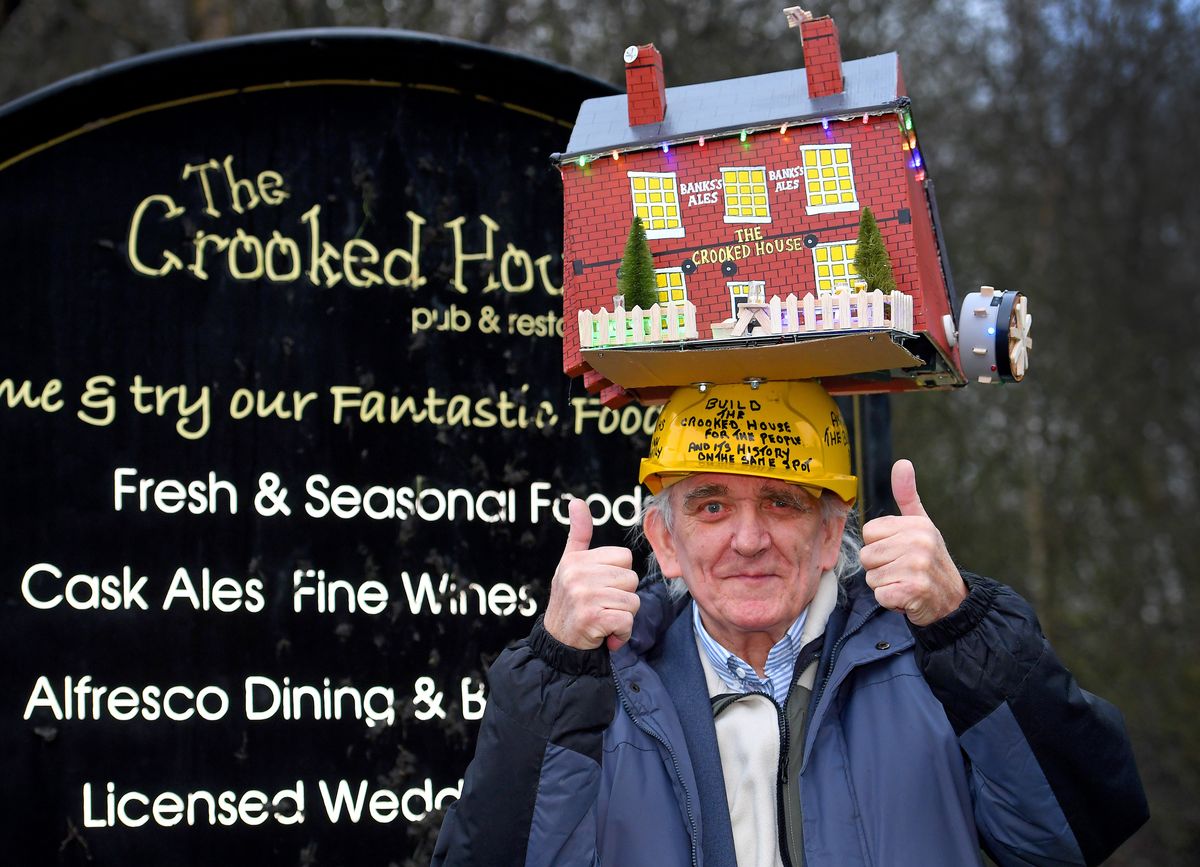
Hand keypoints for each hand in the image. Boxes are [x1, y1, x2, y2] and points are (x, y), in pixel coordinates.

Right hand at [543, 497, 640, 650]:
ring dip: (623, 617)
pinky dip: (621, 633)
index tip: (601, 588)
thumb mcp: (569, 564)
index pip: (624, 558)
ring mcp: (584, 596)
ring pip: (632, 601)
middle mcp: (577, 575)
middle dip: (623, 597)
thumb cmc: (569, 602)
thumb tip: (576, 502)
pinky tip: (605, 635)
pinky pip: (627, 620)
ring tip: (603, 620)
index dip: (619, 576)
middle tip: (602, 607)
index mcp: (576, 560)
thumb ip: (578, 534)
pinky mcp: (592, 618)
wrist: (557, 644)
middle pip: (631, 579)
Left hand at [860, 460, 965, 625]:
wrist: (952, 602)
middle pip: (867, 556)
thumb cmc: (930, 562)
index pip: (868, 532)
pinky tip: (907, 597)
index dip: (880, 546)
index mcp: (917, 524)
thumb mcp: (922, 525)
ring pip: (871, 576)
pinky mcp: (913, 590)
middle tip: (904, 571)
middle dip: (880, 568)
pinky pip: (879, 595)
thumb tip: (902, 462)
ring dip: (885, 585)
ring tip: (906, 582)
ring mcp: (918, 566)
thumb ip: (907, 495)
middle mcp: (919, 542)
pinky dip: (890, 601)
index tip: (900, 552)